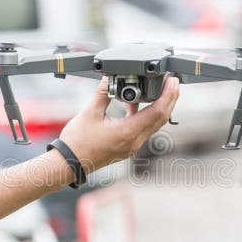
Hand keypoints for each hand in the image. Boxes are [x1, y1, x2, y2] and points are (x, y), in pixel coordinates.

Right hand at [59, 76, 178, 172]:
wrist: (69, 163)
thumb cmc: (77, 143)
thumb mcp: (90, 112)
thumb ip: (103, 93)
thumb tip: (109, 78)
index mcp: (128, 132)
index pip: (157, 112)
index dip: (168, 95)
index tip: (172, 81)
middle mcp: (134, 141)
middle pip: (161, 118)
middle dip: (170, 99)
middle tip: (172, 82)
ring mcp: (132, 145)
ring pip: (153, 124)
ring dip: (158, 106)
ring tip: (158, 89)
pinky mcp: (127, 146)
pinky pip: (142, 128)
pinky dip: (143, 114)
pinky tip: (134, 103)